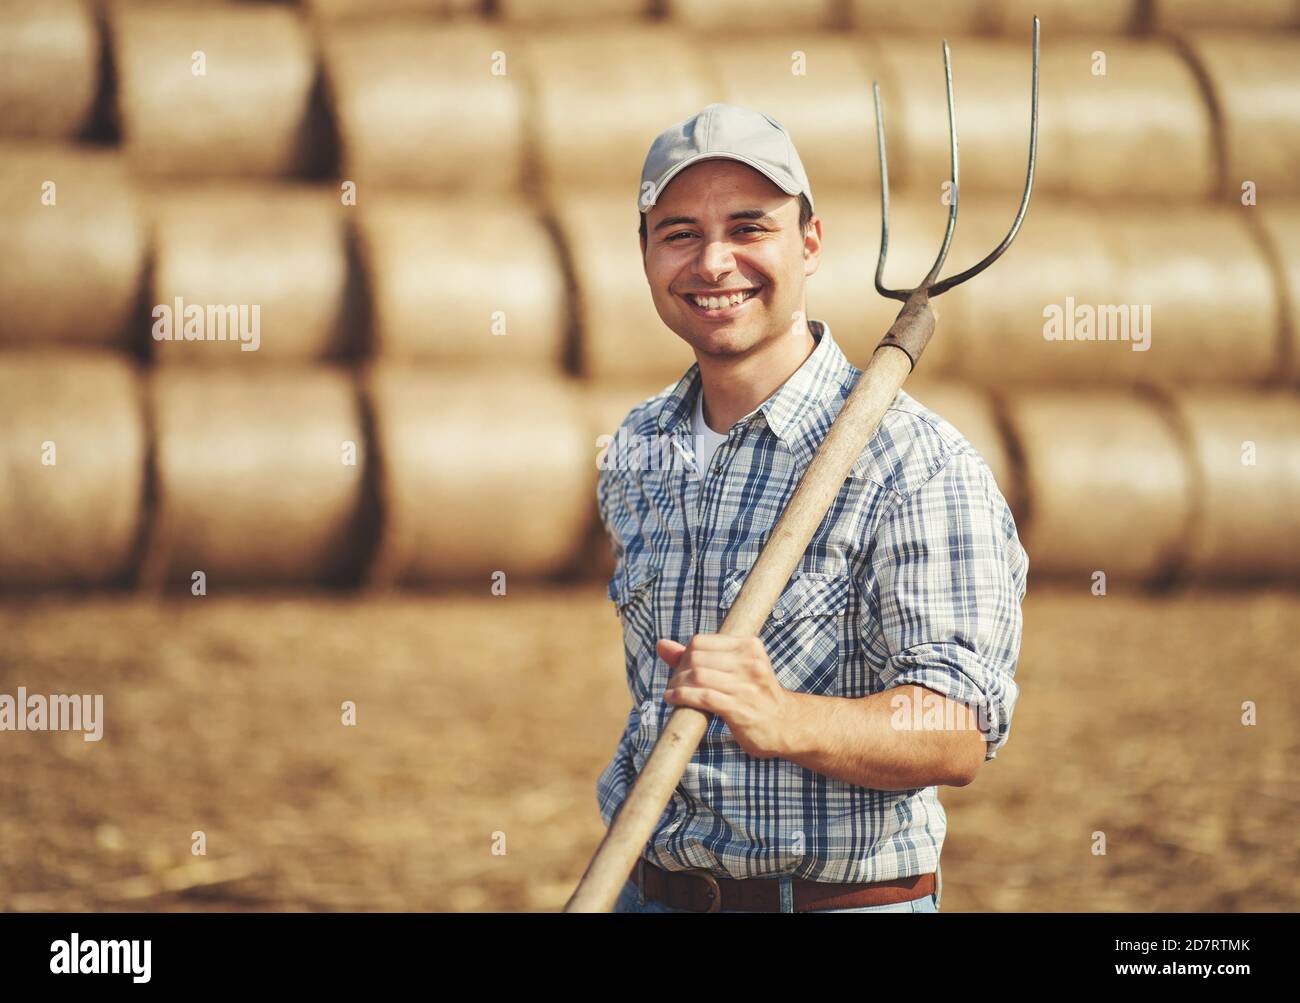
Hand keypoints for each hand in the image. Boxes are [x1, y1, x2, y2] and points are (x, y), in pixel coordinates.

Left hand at [658, 634, 794, 759]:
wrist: (786, 725)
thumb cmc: (755, 695)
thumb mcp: (734, 669)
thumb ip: (698, 656)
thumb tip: (661, 644)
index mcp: (749, 646)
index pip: (700, 642)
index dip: (683, 656)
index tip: (680, 670)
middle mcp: (750, 662)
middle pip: (696, 658)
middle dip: (678, 672)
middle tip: (674, 684)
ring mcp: (746, 686)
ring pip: (697, 676)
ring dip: (677, 685)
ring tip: (672, 692)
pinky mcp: (740, 708)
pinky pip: (703, 697)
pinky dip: (682, 696)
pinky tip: (673, 699)